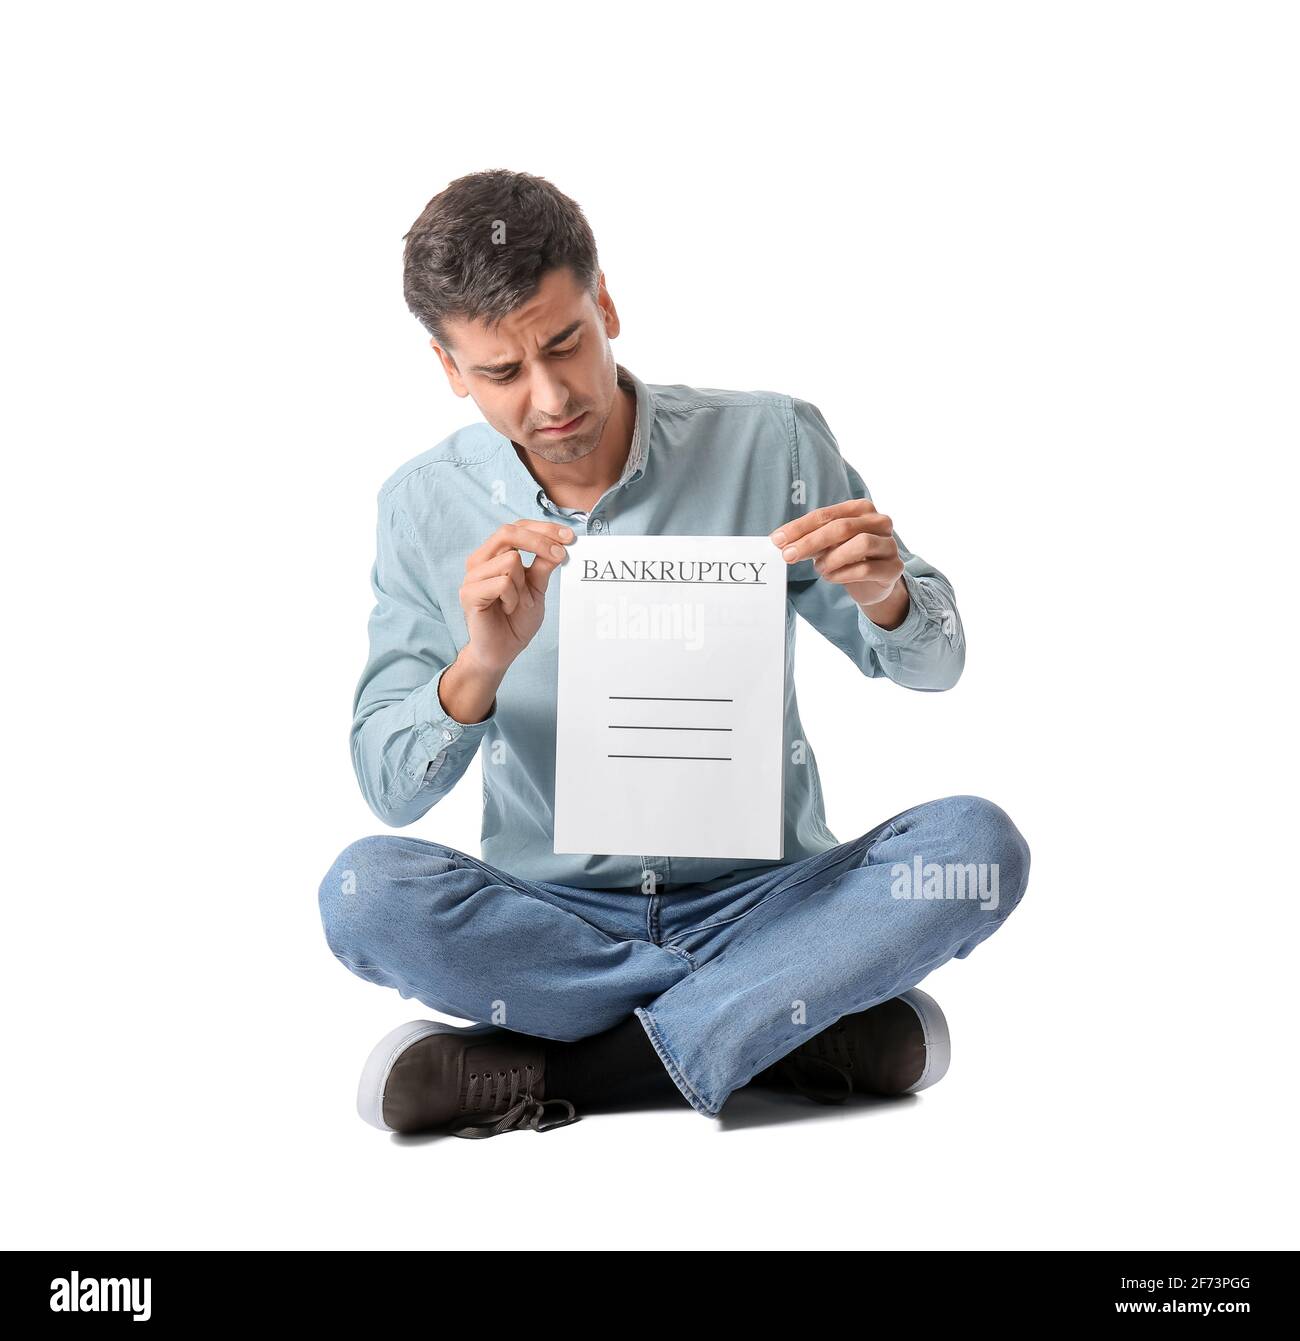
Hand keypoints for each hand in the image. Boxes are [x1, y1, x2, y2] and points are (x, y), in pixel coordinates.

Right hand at [459, 520, 572, 672]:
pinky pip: (503, 583)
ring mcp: (472, 576)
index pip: (517, 527)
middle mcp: (480, 560)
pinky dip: (514, 598)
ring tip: (520, 603)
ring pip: (510, 560)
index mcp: (494, 554)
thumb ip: (543, 564)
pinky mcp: (468, 593)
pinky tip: (508, 609)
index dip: (544, 528)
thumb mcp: (537, 587)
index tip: (570, 537)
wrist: (502, 651)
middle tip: (561, 556)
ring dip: (524, 585)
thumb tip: (561, 543)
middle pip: (509, 532)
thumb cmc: (516, 619)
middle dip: (540, 542)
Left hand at [770, 500, 908, 627]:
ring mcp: (889, 544)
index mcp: (861, 508)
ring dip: (832, 558)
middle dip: (810, 542)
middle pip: (842, 527)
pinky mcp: (894, 567)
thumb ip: (809, 540)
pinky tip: (832, 577)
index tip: (777, 540)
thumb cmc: (848, 556)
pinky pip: (866, 569)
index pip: (826, 514)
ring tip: (819, 569)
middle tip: (788, 556)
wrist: (875, 582)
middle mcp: (879, 521)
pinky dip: (843, 574)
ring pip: (860, 544)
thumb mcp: (827, 544)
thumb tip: (781, 542)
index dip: (799, 527)